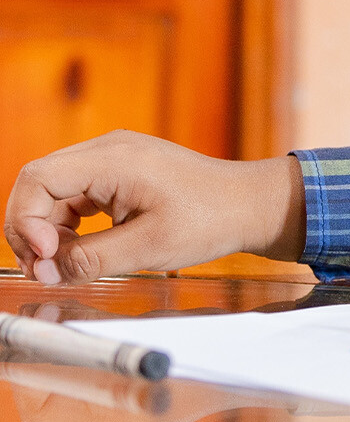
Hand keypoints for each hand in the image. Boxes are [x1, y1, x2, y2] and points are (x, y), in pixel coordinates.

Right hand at [4, 132, 304, 283]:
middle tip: (43, 270)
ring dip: (49, 231)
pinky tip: (80, 251)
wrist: (252, 204)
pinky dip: (69, 225)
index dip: (26, 220)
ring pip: (56, 192)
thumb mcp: (150, 246)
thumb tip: (47, 271)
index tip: (45, 256)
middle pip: (39, 184)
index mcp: (113, 158)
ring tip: (61, 267)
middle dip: (31, 229)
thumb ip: (92, 259)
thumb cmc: (212, 219)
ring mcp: (114, 159)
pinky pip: (78, 196)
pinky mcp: (121, 174)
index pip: (37, 178)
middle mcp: (108, 150)